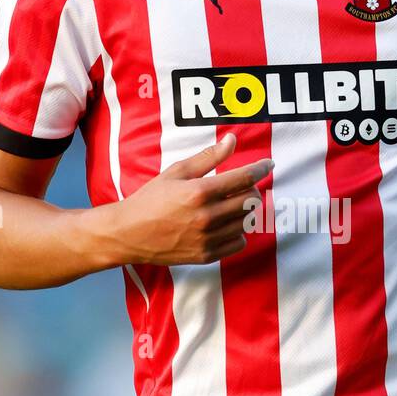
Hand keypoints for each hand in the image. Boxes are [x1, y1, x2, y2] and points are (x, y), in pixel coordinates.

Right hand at [94, 133, 272, 265]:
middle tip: (241, 186)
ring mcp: (208, 239)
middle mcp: (207, 217)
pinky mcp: (207, 256)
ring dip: (244, 211)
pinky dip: (238, 232)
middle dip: (251, 189)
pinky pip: (239, 242)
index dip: (261, 169)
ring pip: (247, 222)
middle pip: (251, 200)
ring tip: (230, 204)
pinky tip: (225, 224)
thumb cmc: (151, 199)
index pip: (244, 178)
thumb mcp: (176, 172)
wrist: (128, 234)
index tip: (268, 164)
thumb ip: (208, 157)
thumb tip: (232, 140)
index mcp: (199, 192)